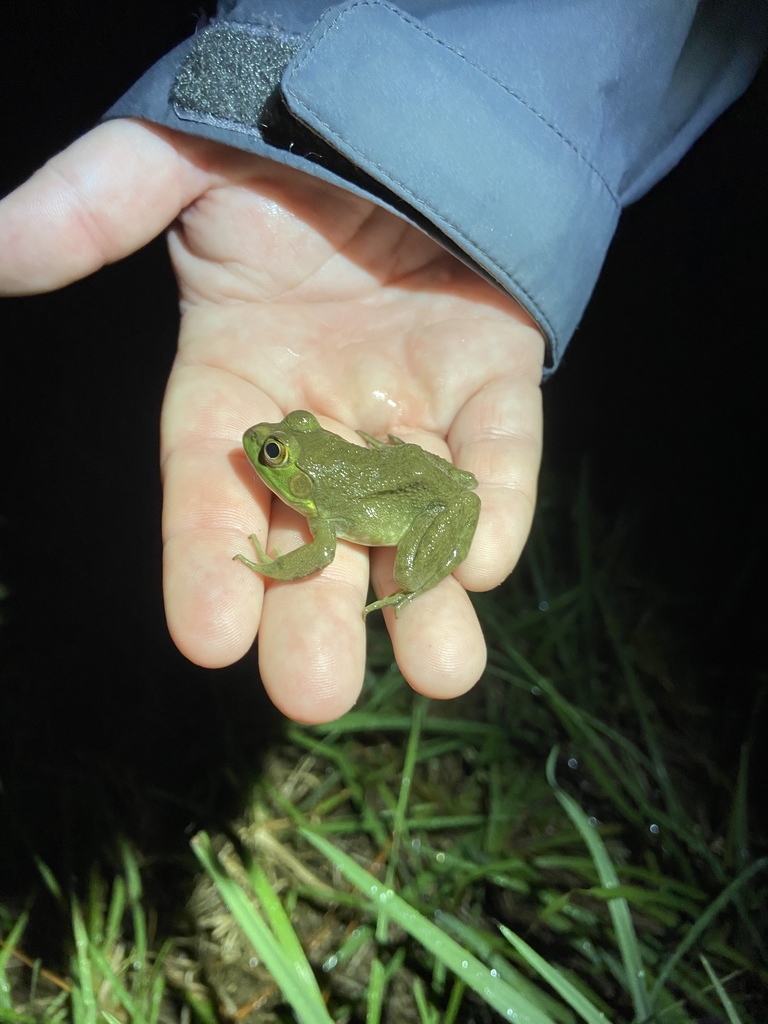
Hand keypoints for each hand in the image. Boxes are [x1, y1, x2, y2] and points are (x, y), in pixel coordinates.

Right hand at [0, 119, 543, 721]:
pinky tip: (485, 563)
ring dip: (424, 596)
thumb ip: (89, 209)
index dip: (207, 562)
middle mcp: (321, 419)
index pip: (211, 491)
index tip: (209, 639)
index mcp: (233, 387)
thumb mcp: (168, 162)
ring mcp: (410, 406)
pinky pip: (498, 451)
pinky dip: (496, 503)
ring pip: (413, 520)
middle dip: (318, 616)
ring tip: (441, 673)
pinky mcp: (491, 378)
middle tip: (315, 696)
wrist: (392, 105)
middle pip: (316, 536)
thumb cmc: (271, 140)